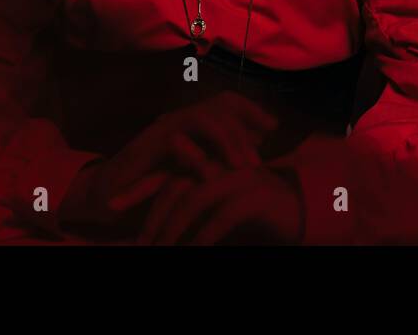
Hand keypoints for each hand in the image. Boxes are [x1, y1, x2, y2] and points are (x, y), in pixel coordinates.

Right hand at [60, 91, 277, 230]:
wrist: (110, 193)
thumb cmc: (156, 185)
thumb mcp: (196, 170)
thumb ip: (221, 158)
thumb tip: (258, 152)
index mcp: (193, 121)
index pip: (227, 101)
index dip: (252, 110)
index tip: (273, 128)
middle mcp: (180, 118)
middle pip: (219, 106)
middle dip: (244, 131)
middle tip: (257, 162)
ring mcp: (164, 129)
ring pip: (202, 117)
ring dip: (226, 141)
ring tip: (240, 167)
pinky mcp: (148, 147)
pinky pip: (176, 143)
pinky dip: (196, 157)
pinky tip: (210, 174)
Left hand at [139, 165, 303, 244]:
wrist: (305, 210)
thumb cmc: (259, 212)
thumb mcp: (222, 206)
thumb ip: (196, 208)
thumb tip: (165, 227)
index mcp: (211, 164)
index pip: (169, 175)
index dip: (140, 190)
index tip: (112, 205)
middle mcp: (221, 166)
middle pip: (176, 186)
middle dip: (153, 217)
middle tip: (139, 244)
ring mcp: (238, 178)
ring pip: (194, 200)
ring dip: (173, 229)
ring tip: (160, 250)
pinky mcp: (254, 197)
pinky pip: (221, 218)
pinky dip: (203, 237)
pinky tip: (192, 252)